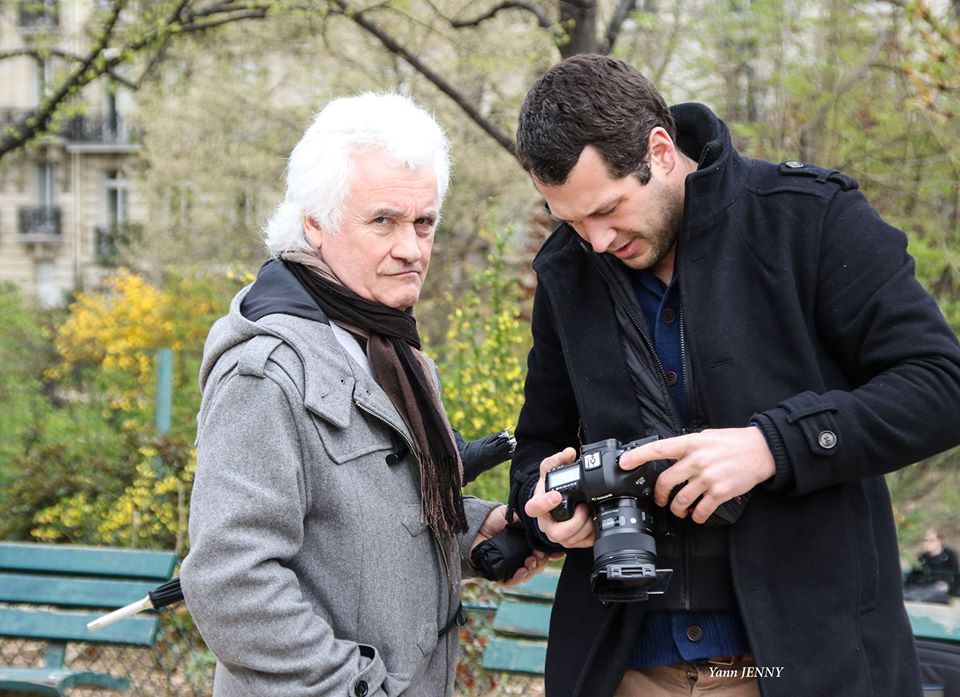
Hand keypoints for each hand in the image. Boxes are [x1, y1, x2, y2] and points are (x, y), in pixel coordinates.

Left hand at [470, 505, 558, 585]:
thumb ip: (528, 520)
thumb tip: (545, 524)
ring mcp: (510, 565)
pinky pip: (509, 581)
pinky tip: (522, 572)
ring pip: (526, 574)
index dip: (550, 554)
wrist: (474, 524)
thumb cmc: (494, 519)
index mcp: (526, 544)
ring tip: (530, 563)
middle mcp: (520, 556)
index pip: (542, 553)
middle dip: (541, 562)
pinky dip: (517, 578)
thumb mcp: (514, 516)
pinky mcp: (497, 573)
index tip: (555, 553)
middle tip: (539, 556)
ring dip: (532, 570)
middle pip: (537, 565)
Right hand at [524, 448, 594, 548]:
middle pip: (555, 532)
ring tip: (590, 513)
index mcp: (537, 506)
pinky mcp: (569, 541)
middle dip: (574, 522)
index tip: (557, 495)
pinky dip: (590, 535)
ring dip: (584, 527)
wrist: (553, 500)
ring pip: (569, 540)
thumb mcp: (550, 470)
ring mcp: (556, 534)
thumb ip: (557, 459)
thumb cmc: (549, 487)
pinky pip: (580, 544)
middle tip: (584, 507)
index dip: (545, 503)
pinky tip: (592, 523)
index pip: (534, 508)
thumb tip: (568, 452)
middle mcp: (545, 523)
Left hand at [618, 427, 774, 523]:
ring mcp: (708, 478)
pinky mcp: (720, 492)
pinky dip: (695, 516)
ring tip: (678, 510)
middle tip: (659, 500)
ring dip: (676, 509)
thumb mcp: (707, 436)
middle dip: (658, 495)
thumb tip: (671, 454)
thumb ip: (688, 446)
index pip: (658, 449)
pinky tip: (696, 515)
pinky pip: (700, 510)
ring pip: (680, 500)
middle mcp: (696, 460)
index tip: (623, 463)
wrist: (762, 451)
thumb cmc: (734, 442)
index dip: (637, 456)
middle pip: (665, 482)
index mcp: (690, 444)